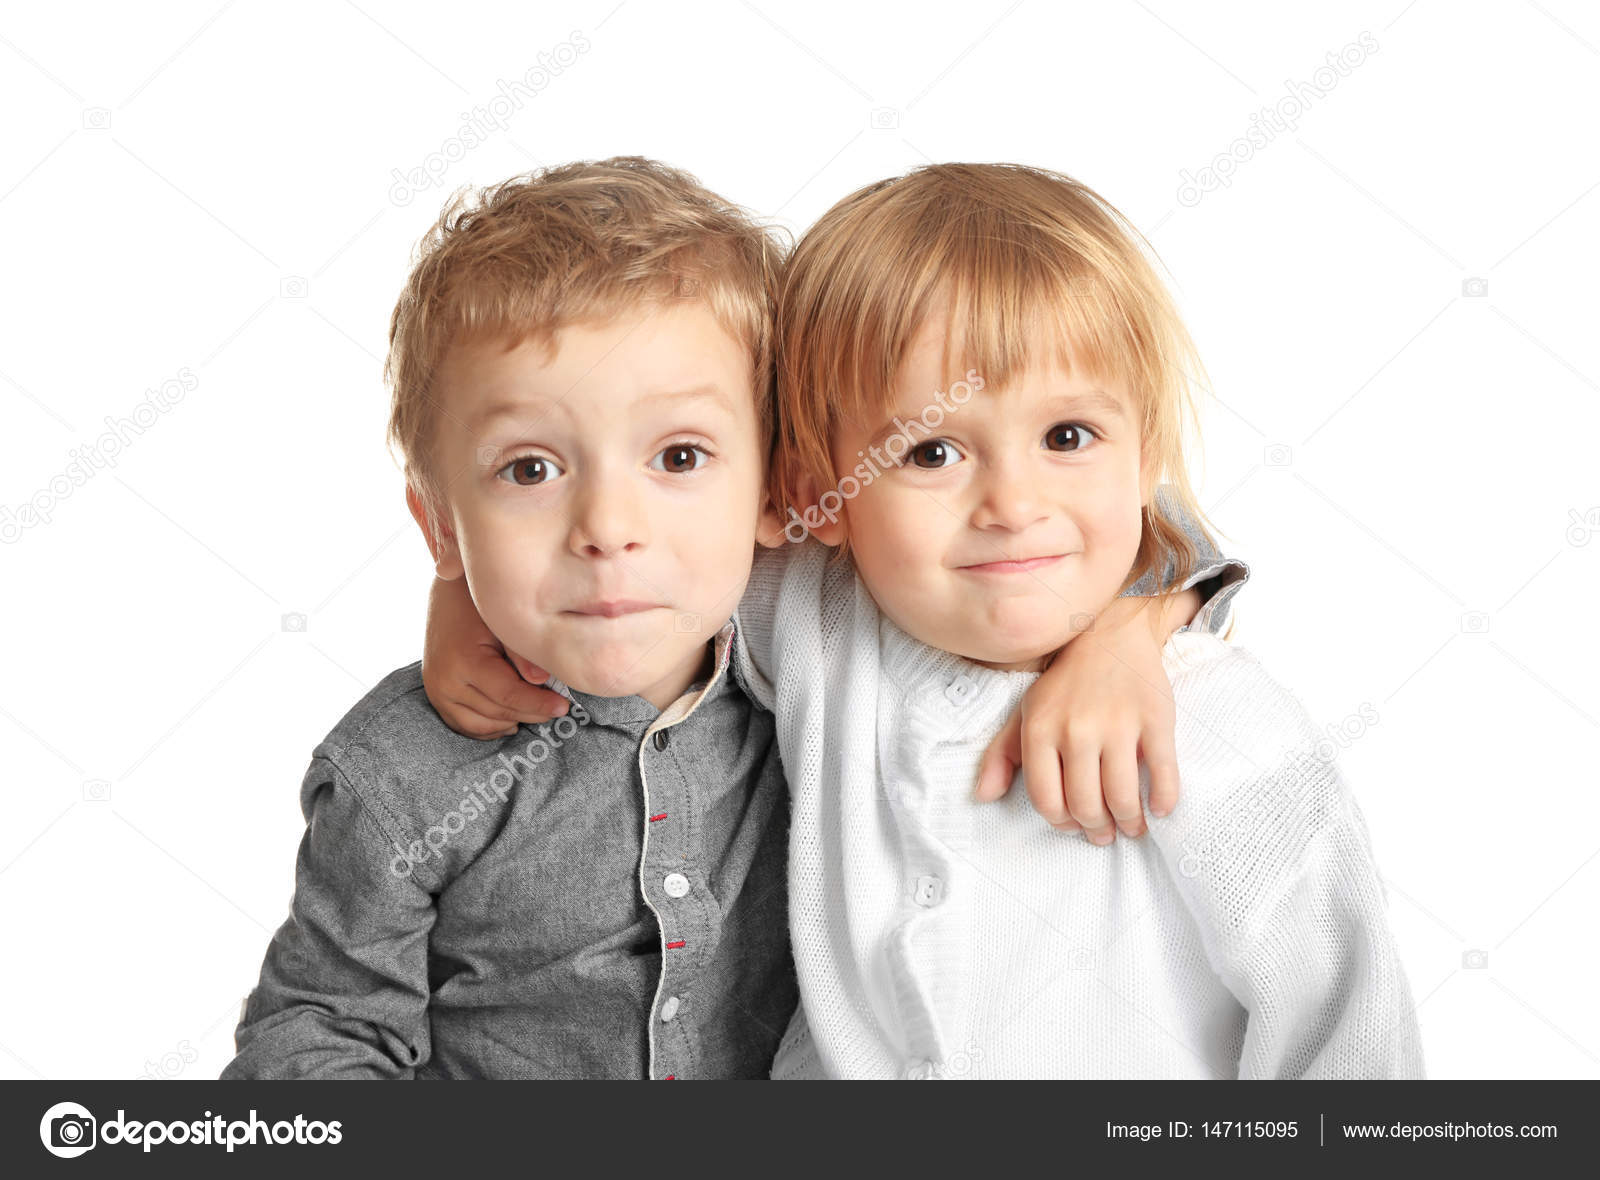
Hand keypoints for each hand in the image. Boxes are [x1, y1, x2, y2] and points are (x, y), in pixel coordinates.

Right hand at [421, 576, 567, 737]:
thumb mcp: (503, 622)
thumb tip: (542, 680)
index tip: (564, 706)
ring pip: (482, 724)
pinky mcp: (435, 694)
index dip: (539, 704)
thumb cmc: (478, 602)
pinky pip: (464, 724)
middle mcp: (445, 681)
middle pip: (498, 712)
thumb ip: (522, 653)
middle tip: (557, 709)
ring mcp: (437, 691)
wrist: (446, 591)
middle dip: (531, 713)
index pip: (509, 696)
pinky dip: (489, 727)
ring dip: (511, 722)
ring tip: (538, 713)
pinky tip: (512, 720)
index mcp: (465, 661)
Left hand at [974, 588, 1199, 843]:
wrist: (1110, 635)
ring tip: (1132, 826)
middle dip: (1096, 828)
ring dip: (1129, 822)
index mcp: (1040, 730)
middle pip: (1085, 805)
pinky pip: (1162, 772)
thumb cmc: (1064, 683)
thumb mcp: (1026, 712)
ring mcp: (1117, 725)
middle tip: (1104, 832)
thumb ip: (1003, 754)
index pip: (1047, 799)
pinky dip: (1164, 799)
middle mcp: (1076, 730)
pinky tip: (1160, 809)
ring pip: (1122, 797)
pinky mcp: (1155, 719)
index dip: (1061, 821)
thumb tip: (984, 796)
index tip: (1073, 825)